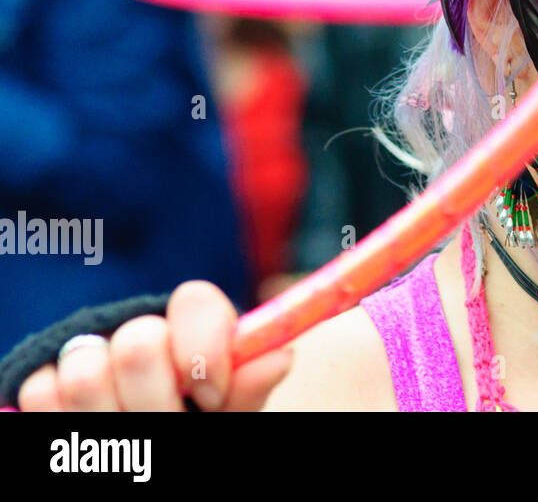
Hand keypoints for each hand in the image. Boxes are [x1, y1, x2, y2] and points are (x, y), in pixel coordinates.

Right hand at [14, 281, 292, 411]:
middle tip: (172, 421)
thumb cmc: (195, 422)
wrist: (144, 450)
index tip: (212, 394)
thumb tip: (280, 355)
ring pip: (85, 372)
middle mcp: (141, 331)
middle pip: (138, 343)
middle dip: (157, 398)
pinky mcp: (45, 380)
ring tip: (133, 432)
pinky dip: (69, 421)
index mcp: (193, 329)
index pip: (195, 300)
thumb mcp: (227, 412)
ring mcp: (89, 352)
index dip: (203, 349)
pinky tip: (98, 435)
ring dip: (114, 416)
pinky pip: (43, 392)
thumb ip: (248, 388)